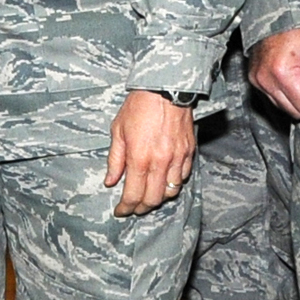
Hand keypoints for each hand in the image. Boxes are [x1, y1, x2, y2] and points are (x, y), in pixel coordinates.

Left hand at [107, 91, 196, 216]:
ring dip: (159, 197)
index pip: (133, 195)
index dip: (125, 207)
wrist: (165, 88)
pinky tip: (165, 179)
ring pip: (171, 191)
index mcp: (139, 159)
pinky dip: (173, 182)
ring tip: (150, 195)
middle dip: (142, 207)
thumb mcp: (118, 131)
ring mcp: (177, 158)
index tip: (120, 211)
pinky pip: (183, 176)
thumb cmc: (139, 106)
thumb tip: (110, 181)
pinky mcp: (189, 151)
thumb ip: (115, 160)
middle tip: (134, 207)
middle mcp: (160, 162)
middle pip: (153, 199)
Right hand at [248, 27, 299, 119]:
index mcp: (281, 72)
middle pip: (294, 111)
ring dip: (296, 95)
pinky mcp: (254, 80)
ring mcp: (257, 81)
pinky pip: (275, 99)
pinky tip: (290, 75)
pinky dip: (285, 91)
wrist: (278, 10)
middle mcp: (265, 80)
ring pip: (284, 107)